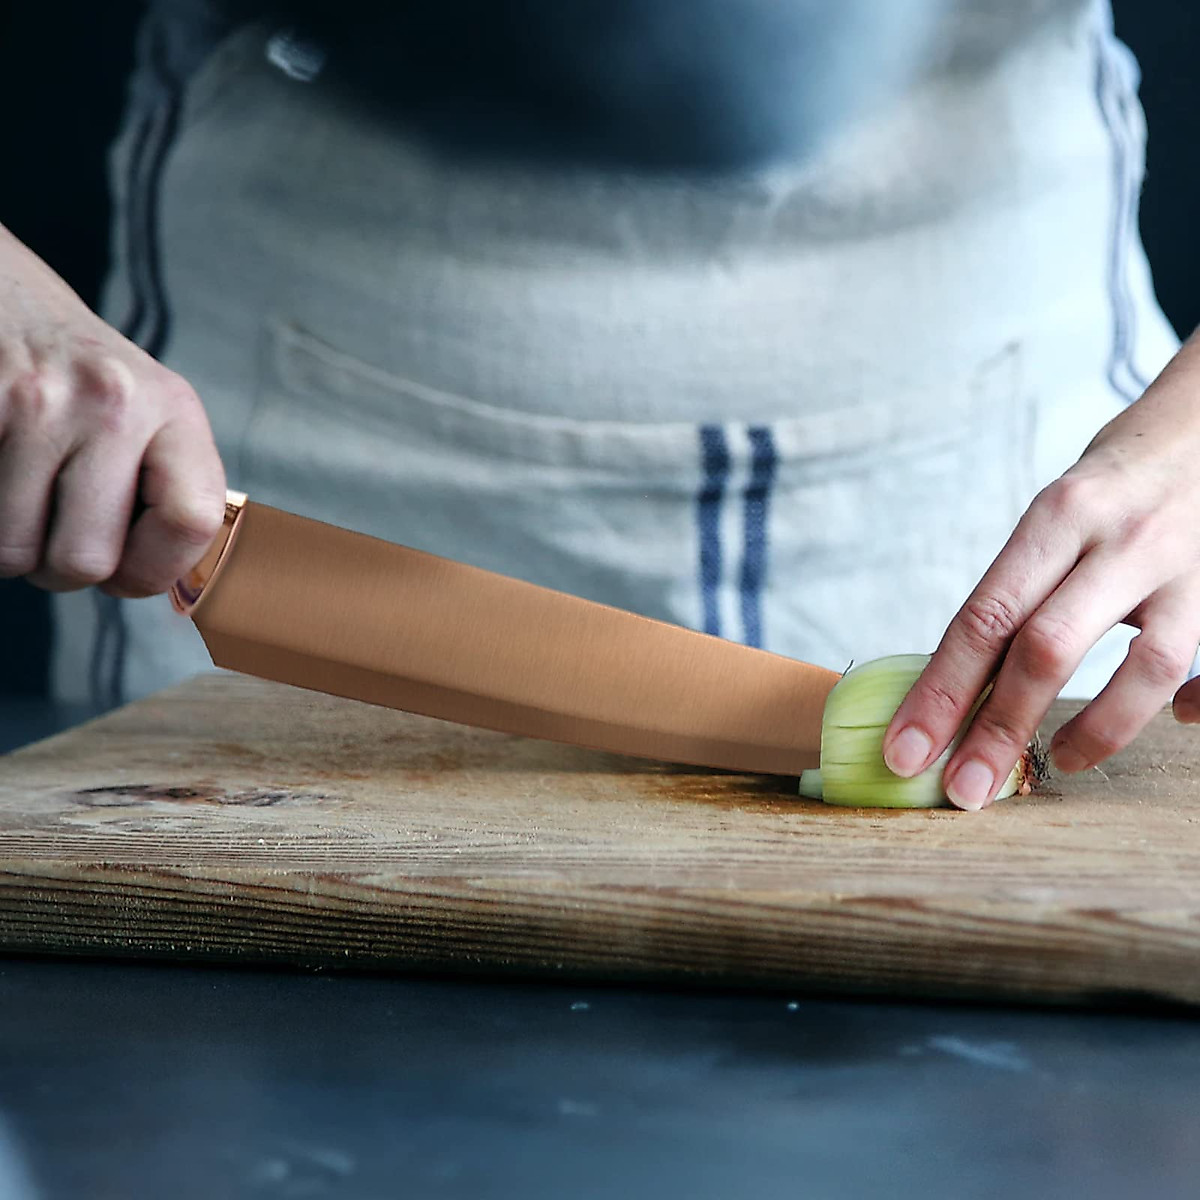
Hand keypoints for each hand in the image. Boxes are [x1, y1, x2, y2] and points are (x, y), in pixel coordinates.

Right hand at [0, 225, 224, 596]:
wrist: (3, 294)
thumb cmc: (81, 379)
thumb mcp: (150, 414)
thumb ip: (169, 490)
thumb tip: (174, 587)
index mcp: (173, 409)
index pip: (191, 523)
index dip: (154, 570)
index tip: (128, 570)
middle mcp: (111, 401)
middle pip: (84, 560)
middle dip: (61, 569)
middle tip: (55, 532)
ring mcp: (35, 401)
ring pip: (10, 552)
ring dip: (9, 547)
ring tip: (19, 499)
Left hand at [882, 330, 1199, 809]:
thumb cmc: (1115, 483)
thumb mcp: (1057, 514)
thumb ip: (1022, 589)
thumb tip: (962, 687)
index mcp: (1060, 514)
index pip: (983, 616)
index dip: (939, 693)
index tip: (905, 751)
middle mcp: (1123, 537)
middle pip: (1047, 647)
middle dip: (996, 729)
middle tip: (964, 791)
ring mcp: (1190, 565)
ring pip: (1146, 667)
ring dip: (1094, 730)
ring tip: (1057, 760)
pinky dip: (1191, 704)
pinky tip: (1172, 722)